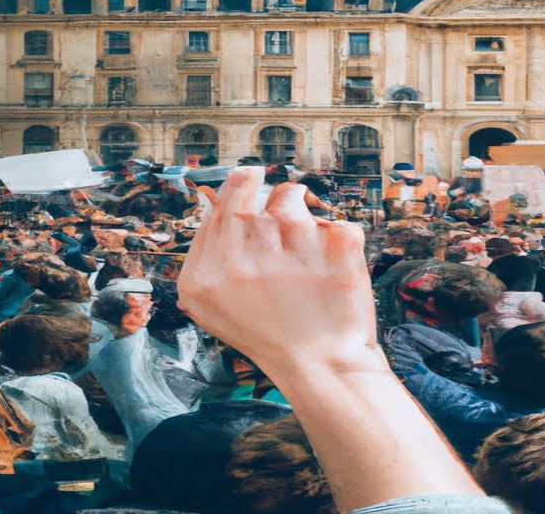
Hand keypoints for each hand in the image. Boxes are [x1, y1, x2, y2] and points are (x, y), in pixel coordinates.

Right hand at [178, 168, 380, 374]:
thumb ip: (206, 256)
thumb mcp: (212, 307)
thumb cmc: (266, 334)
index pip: (220, 210)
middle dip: (258, 182)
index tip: (246, 175)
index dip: (236, 187)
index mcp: (210, 277)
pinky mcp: (335, 260)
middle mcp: (245, 264)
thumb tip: (213, 205)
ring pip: (290, 200)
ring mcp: (292, 259)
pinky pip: (337, 223)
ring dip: (296, 200)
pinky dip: (338, 232)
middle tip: (264, 177)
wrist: (318, 368)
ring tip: (302, 214)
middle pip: (250, 198)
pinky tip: (332, 249)